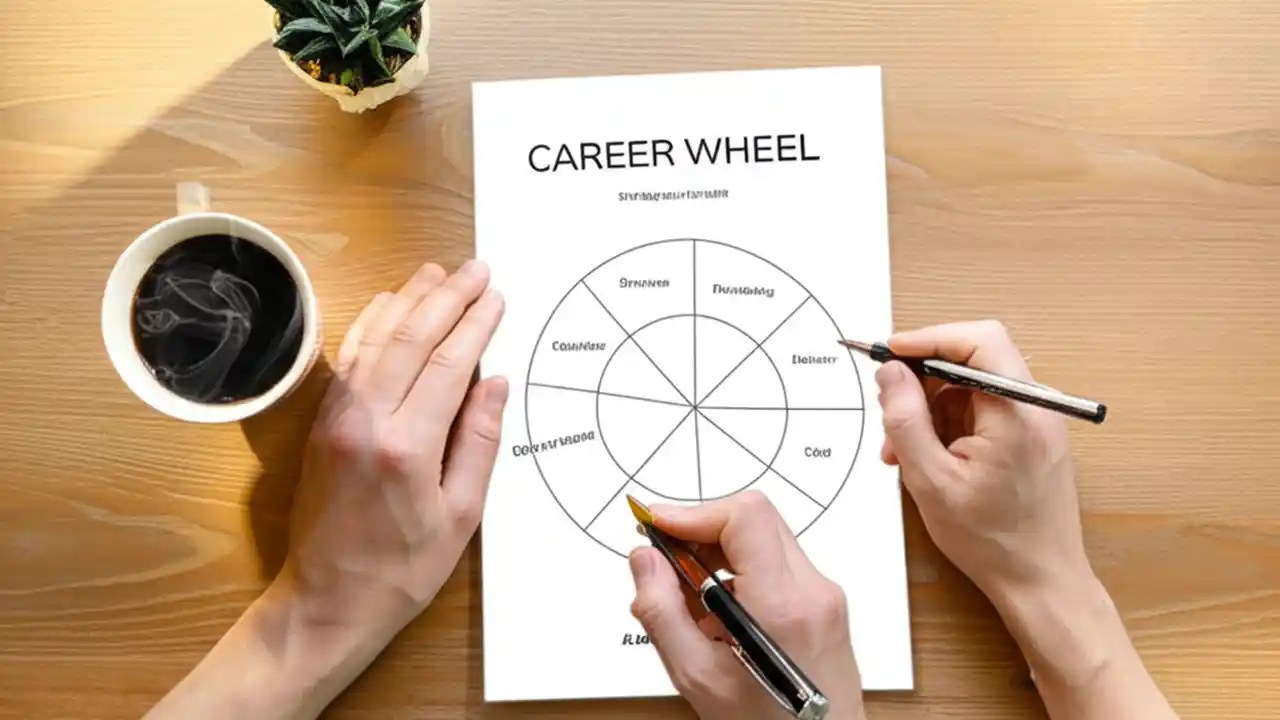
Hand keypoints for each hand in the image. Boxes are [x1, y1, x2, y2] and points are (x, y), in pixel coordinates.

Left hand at [147, 261, 507, 719]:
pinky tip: (388, 304)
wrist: (325, 602)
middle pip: (410, 339)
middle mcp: (364, 421)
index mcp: (406, 447)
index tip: (497, 296)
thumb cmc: (400, 571)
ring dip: (408, 300)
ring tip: (437, 272)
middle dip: (447, 298)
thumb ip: (479, 443)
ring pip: (375, 339)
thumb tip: (494, 383)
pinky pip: (348, 358)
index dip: (476, 325)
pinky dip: (371, 324)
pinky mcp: (320, 423)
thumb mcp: (461, 518)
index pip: (448, 365)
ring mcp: (335, 418)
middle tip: (476, 269)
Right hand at [628, 492, 865, 719]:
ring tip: (690, 595)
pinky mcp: (825, 600)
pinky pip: (777, 561)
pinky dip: (741, 569)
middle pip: (754, 516)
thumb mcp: (698, 676)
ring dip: (719, 549)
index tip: (658, 525)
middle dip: (702, 527)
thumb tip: (645, 560)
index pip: (744, 517)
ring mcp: (824, 593)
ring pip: (765, 535)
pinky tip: (719, 610)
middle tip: (666, 556)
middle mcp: (812, 589)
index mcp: (782, 605)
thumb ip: (662, 612)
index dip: (694, 512)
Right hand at [878, 320, 1177, 718]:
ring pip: (971, 386)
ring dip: (932, 408)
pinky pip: (983, 409)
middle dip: (923, 379)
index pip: (976, 340)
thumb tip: (890, 373)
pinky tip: (928, 456)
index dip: (927, 338)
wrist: (1040, 581)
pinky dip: (950, 424)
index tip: (890, 354)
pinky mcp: (1030, 436)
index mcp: (1017, 412)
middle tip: (890, 408)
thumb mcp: (931, 480)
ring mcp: (1037, 422)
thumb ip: (905, 420)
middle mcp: (1035, 408)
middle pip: (971, 359)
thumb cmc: (994, 542)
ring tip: (904, 450)